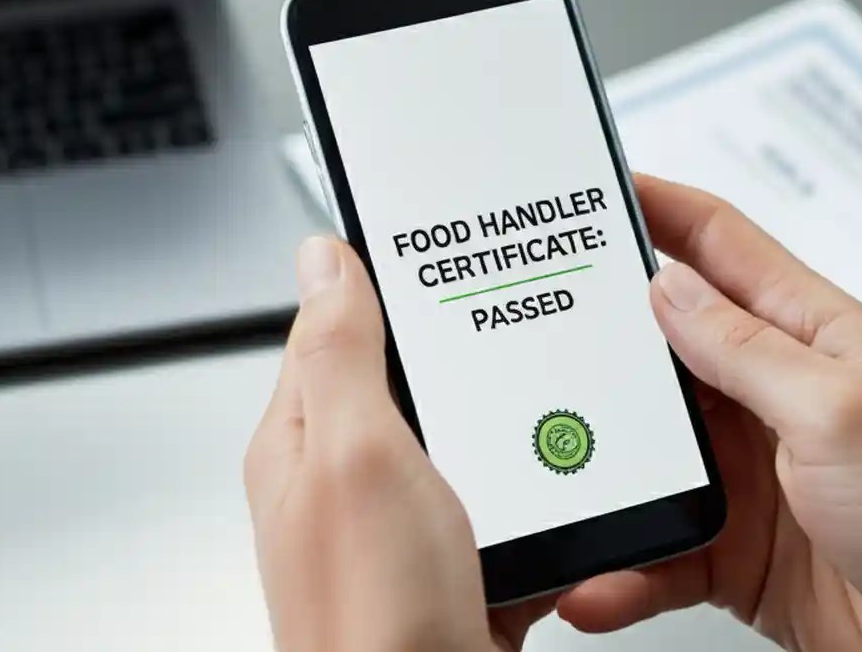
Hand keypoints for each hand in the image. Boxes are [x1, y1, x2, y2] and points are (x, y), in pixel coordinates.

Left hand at [244, 237, 551, 651]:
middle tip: (515, 317)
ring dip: (503, 421)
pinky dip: (531, 489)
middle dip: (462, 353)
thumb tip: (322, 259)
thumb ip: (342, 354)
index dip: (386, 282)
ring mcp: (402, 524)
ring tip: (545, 391)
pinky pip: (498, 501)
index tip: (441, 247)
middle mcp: (347, 479)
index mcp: (305, 441)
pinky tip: (556, 482)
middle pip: (409, 381)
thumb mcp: (356, 457)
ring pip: (462, 439)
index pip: (335, 326)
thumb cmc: (372, 620)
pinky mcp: (453, 561)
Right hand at [556, 175, 861, 649]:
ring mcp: (751, 471)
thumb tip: (669, 289)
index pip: (719, 244)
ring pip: (647, 448)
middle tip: (529, 332)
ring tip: (556, 477)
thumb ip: (746, 349)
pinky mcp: (733, 544)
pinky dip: (623, 563)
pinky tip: (601, 579)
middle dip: (600, 340)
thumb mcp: (838, 414)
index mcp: (813, 337)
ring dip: (602, 467)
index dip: (656, 207)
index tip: (591, 191)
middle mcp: (775, 394)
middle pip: (666, 344)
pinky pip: (658, 541)